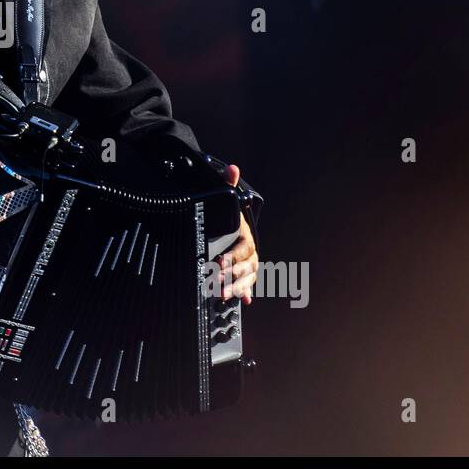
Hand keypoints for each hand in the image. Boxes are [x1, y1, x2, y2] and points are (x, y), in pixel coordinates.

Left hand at [216, 163, 258, 303]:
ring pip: (247, 278)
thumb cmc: (227, 215)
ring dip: (237, 287)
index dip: (231, 256)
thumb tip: (232, 168)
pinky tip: (244, 300)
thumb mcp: (226, 199)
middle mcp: (250, 252)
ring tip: (223, 295)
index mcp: (246, 236)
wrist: (231, 225)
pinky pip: (247, 284)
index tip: (218, 262)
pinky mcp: (244, 273)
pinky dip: (246, 292)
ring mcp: (248, 264)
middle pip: (245, 267)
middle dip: (232, 276)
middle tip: (217, 284)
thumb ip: (227, 183)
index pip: (242, 248)